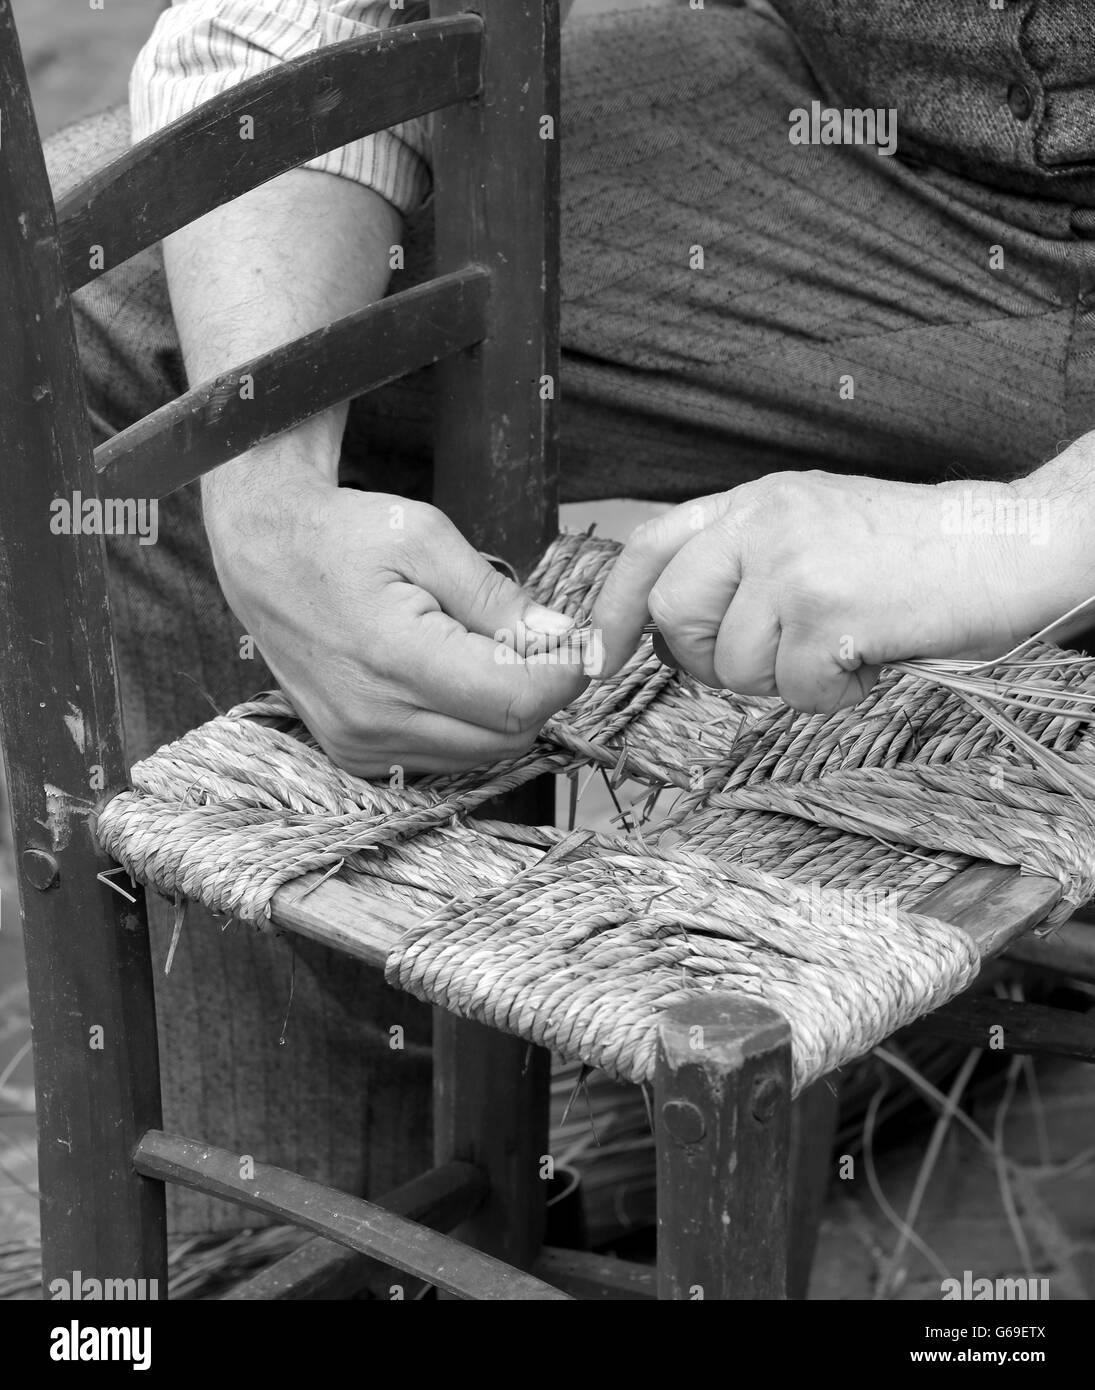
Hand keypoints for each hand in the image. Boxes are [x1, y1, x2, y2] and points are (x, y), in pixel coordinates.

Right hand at [205, 478, 584, 775]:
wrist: (264, 554)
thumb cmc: (343, 535)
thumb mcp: (427, 539)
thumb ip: (497, 597)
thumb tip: (561, 639)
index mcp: (394, 659)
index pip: (516, 700)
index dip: (565, 675)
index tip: (584, 644)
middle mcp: (374, 718)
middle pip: (507, 737)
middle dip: (541, 692)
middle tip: (543, 643)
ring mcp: (361, 745)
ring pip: (480, 756)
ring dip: (505, 713)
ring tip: (491, 654)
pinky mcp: (355, 755)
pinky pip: (442, 758)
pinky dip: (467, 727)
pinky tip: (455, 679)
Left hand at [590, 471, 1059, 713]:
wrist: (1009, 547)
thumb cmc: (915, 554)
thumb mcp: (814, 528)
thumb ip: (744, 563)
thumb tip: (680, 631)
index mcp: (755, 501)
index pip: (651, 546)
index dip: (615, 606)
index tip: (601, 654)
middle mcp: (763, 522)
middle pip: (676, 615)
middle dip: (713, 657)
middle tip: (777, 655)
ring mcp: (792, 563)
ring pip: (734, 666)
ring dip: (784, 680)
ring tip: (841, 647)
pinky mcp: (825, 610)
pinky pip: (793, 690)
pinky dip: (831, 694)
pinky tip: (867, 659)